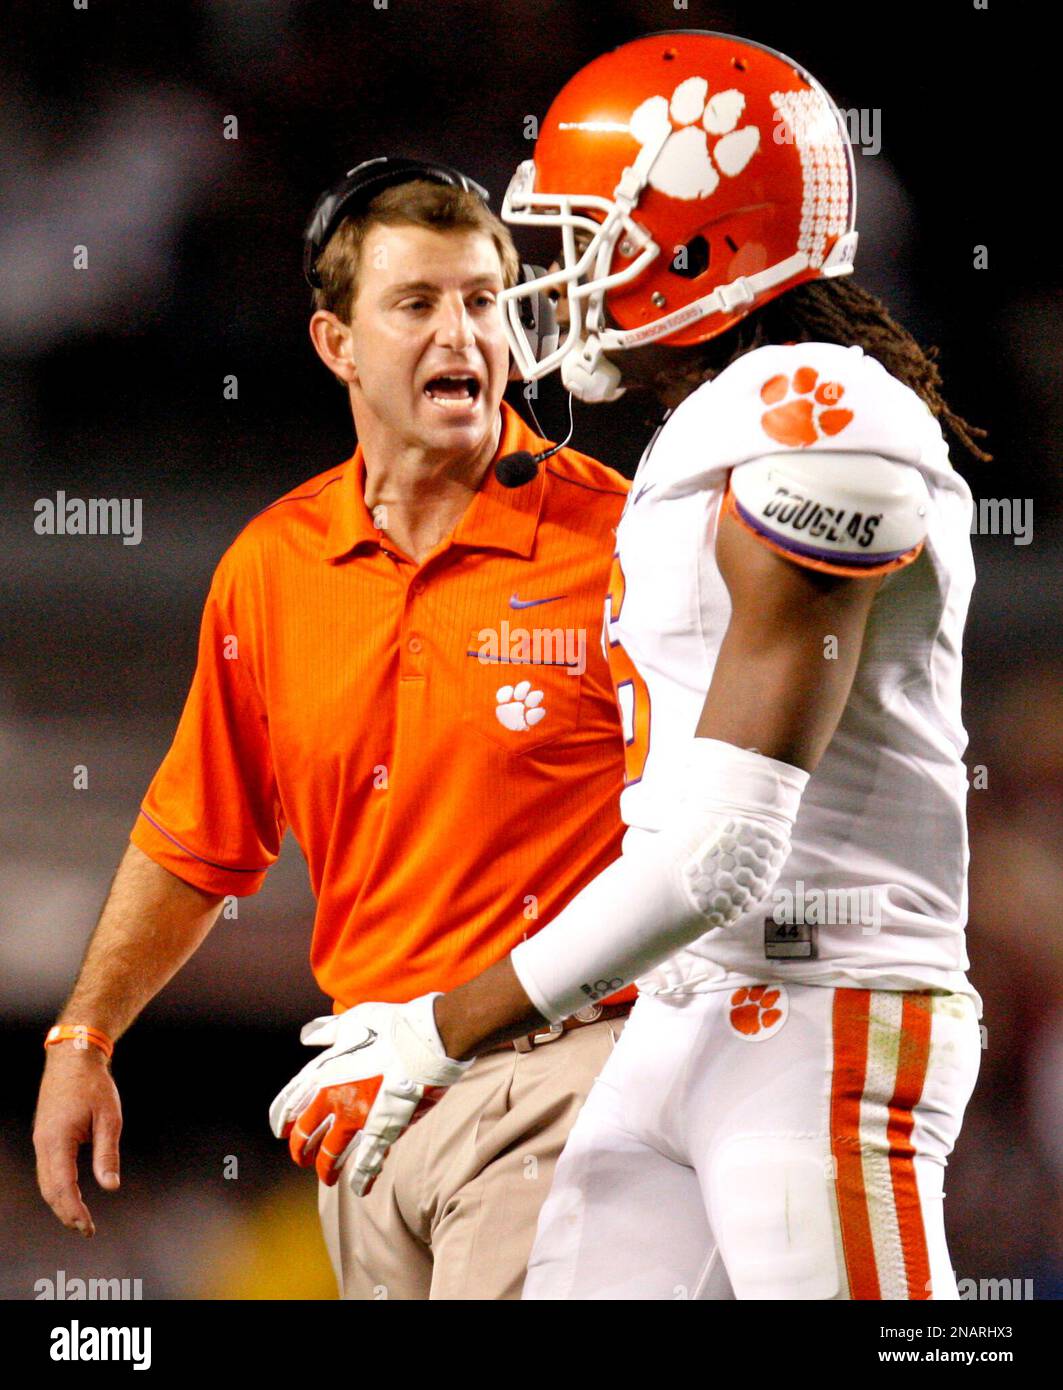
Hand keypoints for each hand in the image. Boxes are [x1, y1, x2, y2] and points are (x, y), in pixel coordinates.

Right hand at [34, 1045, 122, 1236]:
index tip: (88, 1228)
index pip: (62, 1187)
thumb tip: (111, 1187)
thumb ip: (107, 1153)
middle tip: (86, 1230)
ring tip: (79, 1219)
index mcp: (57, 1141)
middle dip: (66, 1212)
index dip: (74, 1210)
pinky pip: (47, 1170)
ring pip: (46, 1181)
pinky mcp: (45, 1137)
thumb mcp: (109, 1118)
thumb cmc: (94, 1086)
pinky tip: (69, 1195)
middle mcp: (43, 1144)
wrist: (73, 1059)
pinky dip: (56, 1187)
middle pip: (50, 1190)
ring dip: (60, 1202)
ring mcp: (41, 1140)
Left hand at [269, 994, 470, 1193]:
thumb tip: (308, 1036)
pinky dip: (362, 1178)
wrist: (427, 1039)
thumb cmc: (392, 1026)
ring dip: (326, 1169)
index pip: (289, 1105)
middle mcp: (334, 1099)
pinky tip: (360, 1188)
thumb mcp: (352, 1021)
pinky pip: (367, 1163)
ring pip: (331, 1155)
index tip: (281, 1131)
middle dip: (300, 1150)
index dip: (282, 1120)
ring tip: (326, 1177)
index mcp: (323, 1073)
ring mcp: (358, 1118)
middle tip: (301, 1157)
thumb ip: (327, 1032)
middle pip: (305, 1136)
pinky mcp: (383, 1130)